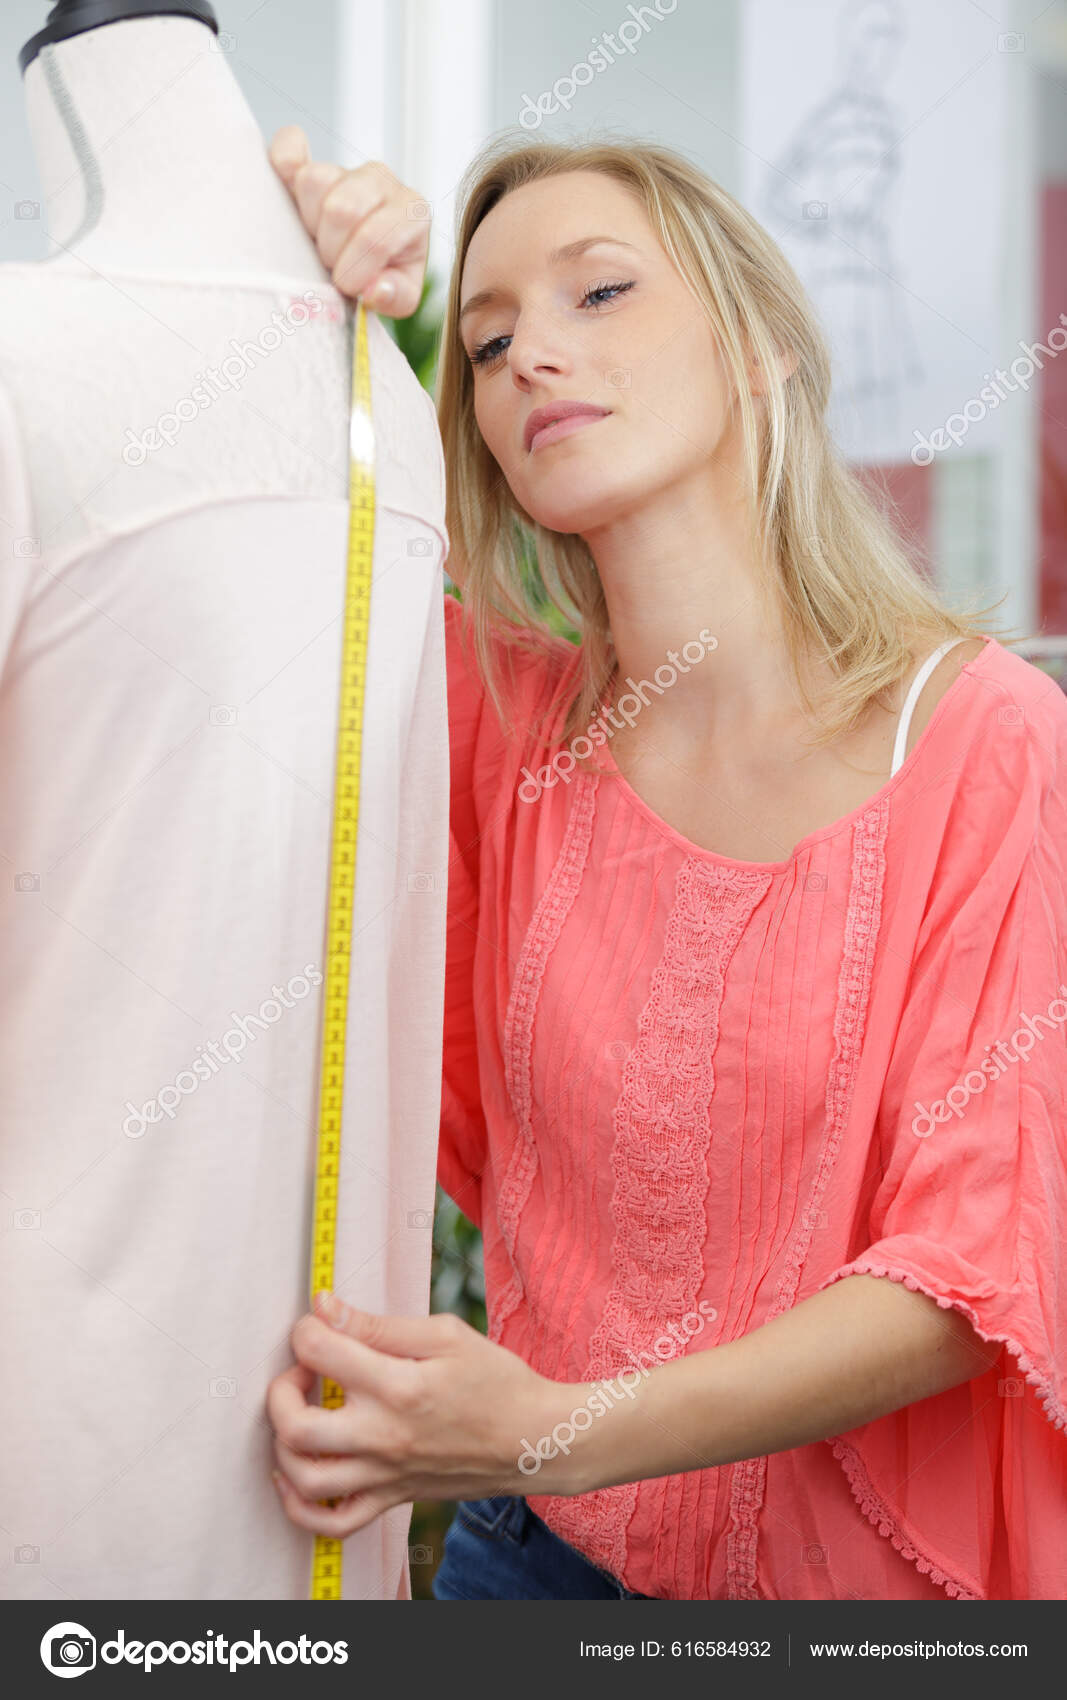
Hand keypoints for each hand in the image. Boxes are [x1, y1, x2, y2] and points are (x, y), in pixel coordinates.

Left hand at [266, 1292, 584, 1537]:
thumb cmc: (496, 1380)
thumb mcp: (445, 1335)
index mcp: (399, 1385)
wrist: (534, 1439)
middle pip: (294, 1425)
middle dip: (280, 1388)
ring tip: (300, 1414)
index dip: (308, 1327)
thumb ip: (379, 1325)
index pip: (319, 1351)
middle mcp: (384, 1436)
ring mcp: (385, 1474)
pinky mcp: (391, 1498)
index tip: (320, 1320)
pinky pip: (332, 1523)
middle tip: (301, 1369)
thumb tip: (325, 1308)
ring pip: (304, 1477)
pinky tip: (296, 1474)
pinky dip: (299, 1506)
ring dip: (283, 1443)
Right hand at [268, 124, 429, 314]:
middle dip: (330, 249)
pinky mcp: (311, 161)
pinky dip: (282, 162)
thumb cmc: (386, 275)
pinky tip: (288, 191)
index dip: (354, 271)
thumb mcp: (401, 298)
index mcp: (410, 211)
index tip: (348, 288)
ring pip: (313, 182)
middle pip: (341, 209)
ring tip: (319, 240)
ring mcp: (346, 168)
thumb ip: (395, 297)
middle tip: (333, 265)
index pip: (375, 238)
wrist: (369, 259)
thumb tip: (376, 289)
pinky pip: (289, 147)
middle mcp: (381, 180)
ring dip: (308, 222)